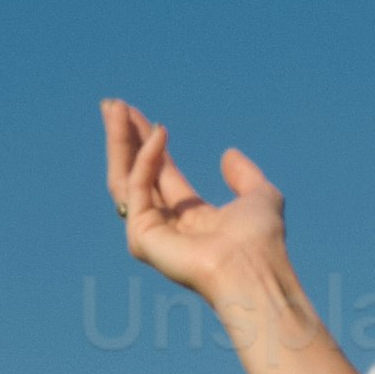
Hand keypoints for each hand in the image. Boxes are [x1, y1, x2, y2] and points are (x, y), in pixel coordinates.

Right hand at [101, 95, 299, 318]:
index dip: (149, 142)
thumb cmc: (261, 242)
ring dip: (119, 141)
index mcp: (193, 219)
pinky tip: (159, 134)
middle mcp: (168, 227)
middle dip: (125, 138)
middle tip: (113, 104)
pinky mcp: (141, 237)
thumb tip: (228, 154)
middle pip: (137, 173)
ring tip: (114, 107)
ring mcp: (151, 234)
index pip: (161, 173)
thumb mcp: (261, 196)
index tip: (134, 112)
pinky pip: (137, 187)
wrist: (254, 269)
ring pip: (124, 179)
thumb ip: (245, 176)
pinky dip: (146, 159)